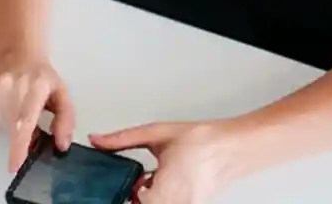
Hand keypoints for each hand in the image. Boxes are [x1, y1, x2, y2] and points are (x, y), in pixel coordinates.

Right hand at [0, 49, 76, 171]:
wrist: (16, 52)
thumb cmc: (40, 75)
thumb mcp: (61, 93)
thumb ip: (65, 119)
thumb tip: (61, 144)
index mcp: (35, 87)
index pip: (25, 121)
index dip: (19, 146)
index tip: (14, 166)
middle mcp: (9, 87)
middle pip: (12, 128)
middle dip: (20, 131)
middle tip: (25, 114)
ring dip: (8, 122)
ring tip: (13, 101)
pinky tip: (2, 98)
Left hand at [91, 121, 236, 203]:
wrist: (233, 147)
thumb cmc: (203, 142)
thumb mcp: (156, 134)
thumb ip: (123, 139)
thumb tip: (98, 141)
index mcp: (167, 190)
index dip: (124, 195)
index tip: (118, 187)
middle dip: (134, 196)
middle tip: (136, 180)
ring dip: (146, 197)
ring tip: (149, 180)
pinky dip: (158, 196)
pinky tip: (160, 183)